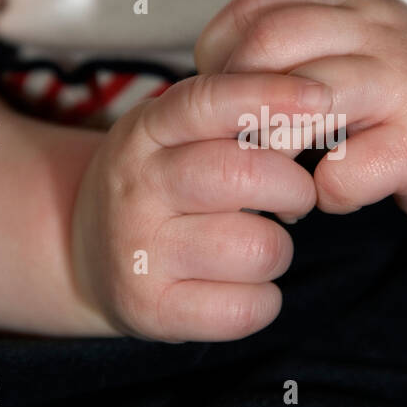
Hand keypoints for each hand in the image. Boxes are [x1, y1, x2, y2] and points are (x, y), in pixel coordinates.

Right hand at [71, 72, 328, 341]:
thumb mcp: (175, 134)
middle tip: (293, 198)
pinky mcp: (151, 310)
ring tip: (258, 245)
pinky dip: (263, 300)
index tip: (321, 98)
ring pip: (256, 248)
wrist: (85, 253)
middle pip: (242, 176)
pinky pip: (245, 308)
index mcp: (144, 132)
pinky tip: (246, 286)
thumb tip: (310, 104)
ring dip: (278, 249)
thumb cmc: (160, 185)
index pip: (206, 103)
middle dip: (294, 188)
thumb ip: (231, 116)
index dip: (268, 96)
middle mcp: (135, 188)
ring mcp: (138, 253)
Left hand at [195, 0, 406, 221]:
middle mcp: (378, 31)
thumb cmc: (406, 100)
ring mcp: (406, 83)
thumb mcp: (353, 51)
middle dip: (234, 101)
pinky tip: (329, 196)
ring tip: (269, 177)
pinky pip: (347, 169)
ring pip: (305, 100)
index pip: (259, 6)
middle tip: (232, 145)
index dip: (221, 53)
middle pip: (271, 44)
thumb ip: (294, 51)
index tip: (219, 99)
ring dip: (271, 147)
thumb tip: (207, 88)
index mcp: (352, 5)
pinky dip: (323, 192)